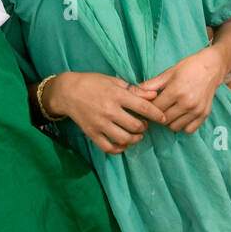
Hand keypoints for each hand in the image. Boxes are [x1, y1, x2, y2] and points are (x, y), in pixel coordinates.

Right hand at [46, 72, 166, 154]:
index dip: (156, 114)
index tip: (163, 118)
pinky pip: (108, 147)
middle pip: (135, 126)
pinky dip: (119, 149)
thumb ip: (134, 90)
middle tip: (145, 124)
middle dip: (144, 127)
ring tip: (137, 135)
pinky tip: (124, 145)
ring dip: (135, 139)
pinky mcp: (92, 133)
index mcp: (116, 95)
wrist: (67, 92)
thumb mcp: (114, 81)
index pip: (143, 107)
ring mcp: (100, 123)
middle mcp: (109, 110)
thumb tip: (154, 95)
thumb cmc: (92, 83)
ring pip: (124, 139)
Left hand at [142, 46, 226, 133]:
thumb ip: (152, 84)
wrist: (212, 66)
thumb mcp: (169, 72)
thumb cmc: (189, 67)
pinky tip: (180, 115)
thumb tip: (136, 89)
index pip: (155, 108)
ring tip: (169, 111)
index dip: (148, 108)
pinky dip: (183, 125)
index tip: (147, 105)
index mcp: (176, 91)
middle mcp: (187, 103)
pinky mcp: (204, 114)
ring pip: (175, 127)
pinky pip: (188, 129)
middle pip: (164, 120)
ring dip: (169, 122)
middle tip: (157, 109)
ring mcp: (196, 110)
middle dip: (157, 116)